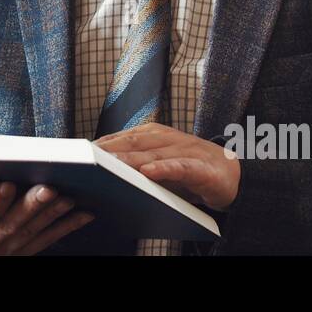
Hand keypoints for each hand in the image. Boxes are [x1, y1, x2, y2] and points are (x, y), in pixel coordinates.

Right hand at [0, 168, 94, 254]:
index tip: (7, 186)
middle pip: (9, 226)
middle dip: (30, 206)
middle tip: (47, 187)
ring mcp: (5, 251)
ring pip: (30, 233)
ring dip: (50, 215)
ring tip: (66, 197)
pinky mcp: (22, 252)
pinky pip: (46, 240)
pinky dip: (65, 227)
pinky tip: (82, 214)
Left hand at [95, 122, 240, 210]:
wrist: (234, 175)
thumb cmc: (191, 170)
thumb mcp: (160, 164)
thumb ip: (136, 163)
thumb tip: (102, 171)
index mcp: (155, 135)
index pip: (122, 138)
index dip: (100, 144)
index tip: (77, 152)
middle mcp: (168, 139)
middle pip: (132, 143)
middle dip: (107, 150)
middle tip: (84, 158)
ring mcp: (185, 152)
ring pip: (152, 155)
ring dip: (129, 159)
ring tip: (108, 164)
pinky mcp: (201, 168)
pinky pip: (180, 167)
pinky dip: (165, 168)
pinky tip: (149, 172)